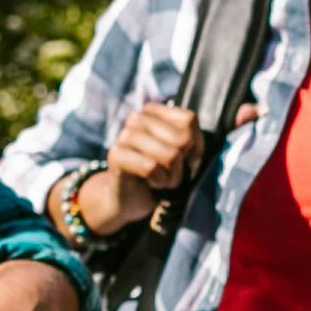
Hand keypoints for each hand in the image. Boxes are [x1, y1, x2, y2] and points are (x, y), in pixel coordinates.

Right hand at [76, 101, 204, 236]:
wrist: (130, 199)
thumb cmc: (160, 173)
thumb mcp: (183, 154)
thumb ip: (192, 142)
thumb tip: (188, 146)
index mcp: (153, 111)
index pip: (189, 120)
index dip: (194, 146)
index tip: (181, 158)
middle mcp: (137, 118)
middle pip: (182, 139)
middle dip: (181, 164)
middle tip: (167, 171)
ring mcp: (125, 135)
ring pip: (171, 155)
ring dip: (171, 176)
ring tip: (158, 178)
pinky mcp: (116, 155)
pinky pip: (151, 167)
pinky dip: (158, 181)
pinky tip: (148, 182)